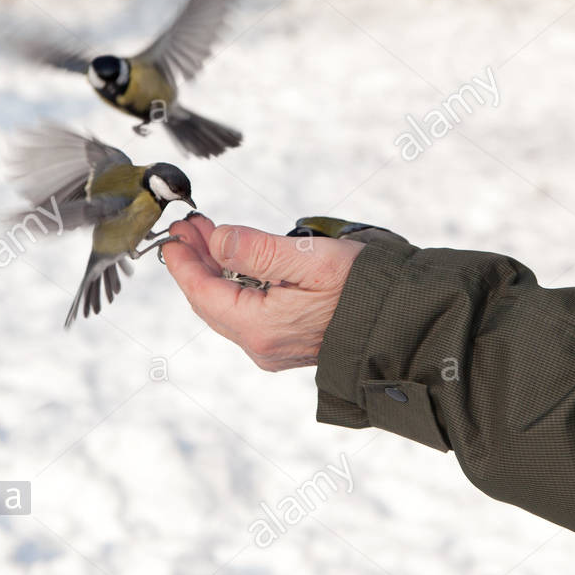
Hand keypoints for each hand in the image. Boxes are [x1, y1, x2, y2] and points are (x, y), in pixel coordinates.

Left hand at [163, 214, 362, 370]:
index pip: (203, 293)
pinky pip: (244, 312)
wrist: (399, 319)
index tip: (174, 234)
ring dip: (213, 270)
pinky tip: (235, 261)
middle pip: (209, 301)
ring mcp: (272, 348)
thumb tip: (217, 240)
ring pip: (225, 306)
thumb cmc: (361, 288)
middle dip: (196, 261)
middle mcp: (261, 345)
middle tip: (191, 226)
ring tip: (208, 235)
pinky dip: (233, 283)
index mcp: (260, 328)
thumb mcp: (308, 259)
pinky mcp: (285, 342)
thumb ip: (257, 250)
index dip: (183, 262)